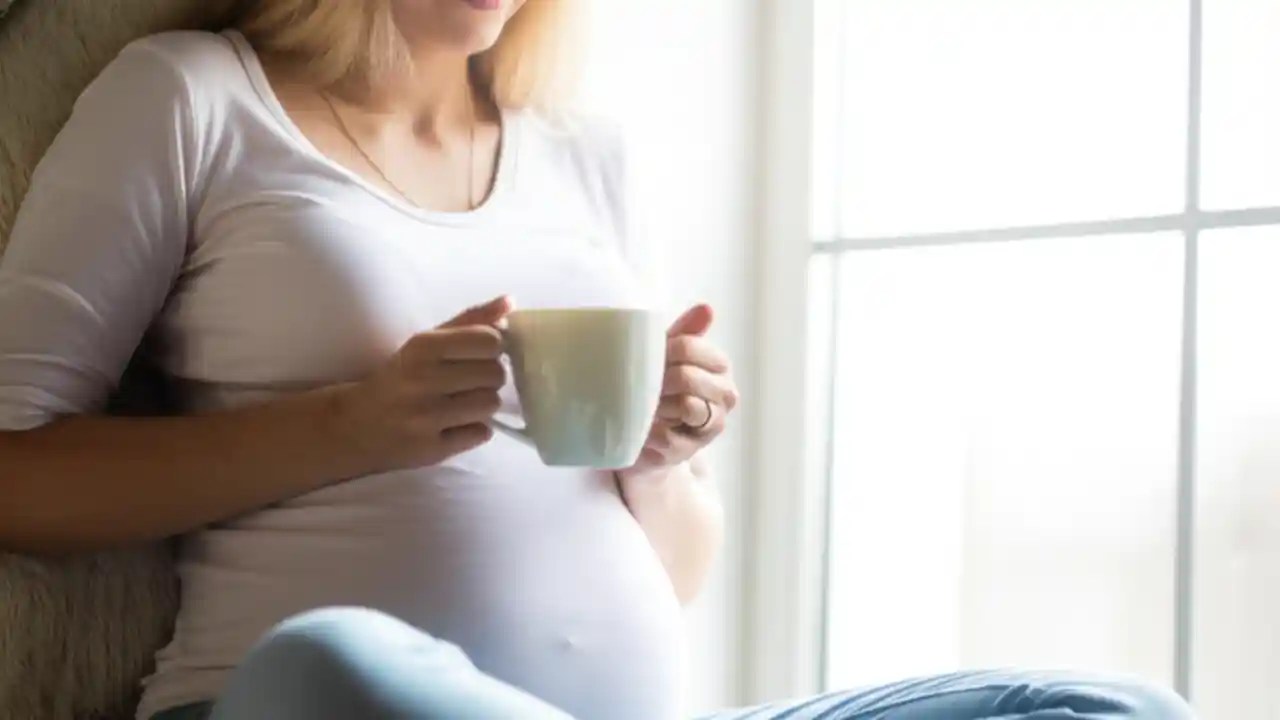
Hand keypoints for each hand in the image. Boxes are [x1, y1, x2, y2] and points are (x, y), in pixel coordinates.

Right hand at [335, 296, 511, 472]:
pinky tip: (456, 424)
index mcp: (423, 347)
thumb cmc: (400, 377)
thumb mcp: (427, 342)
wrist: (356, 425)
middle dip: (489, 377)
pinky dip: (475, 429)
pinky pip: (481, 434)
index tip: (481, 354)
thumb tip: (510, 302)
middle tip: (471, 381)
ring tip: (464, 403)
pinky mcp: (431, 449)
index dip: (493, 348)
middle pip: (495, 374)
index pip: (489, 341)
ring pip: (490, 404)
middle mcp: (423, 380)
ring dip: (484, 404)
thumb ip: (470, 320)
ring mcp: (427, 418)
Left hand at [620, 304, 738, 477]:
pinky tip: (643, 426)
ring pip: (686, 406)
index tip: (649, 355)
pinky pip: (668, 436)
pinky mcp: (690, 451)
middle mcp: (725, 395)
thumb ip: (685, 332)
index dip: (664, 350)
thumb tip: (707, 307)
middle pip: (687, 377)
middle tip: (646, 383)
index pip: (692, 347)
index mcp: (720, 367)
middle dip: (660, 379)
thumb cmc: (658, 387)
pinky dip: (650, 430)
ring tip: (647, 404)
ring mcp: (711, 426)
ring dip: (659, 404)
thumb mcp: (667, 355)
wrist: (645, 436)